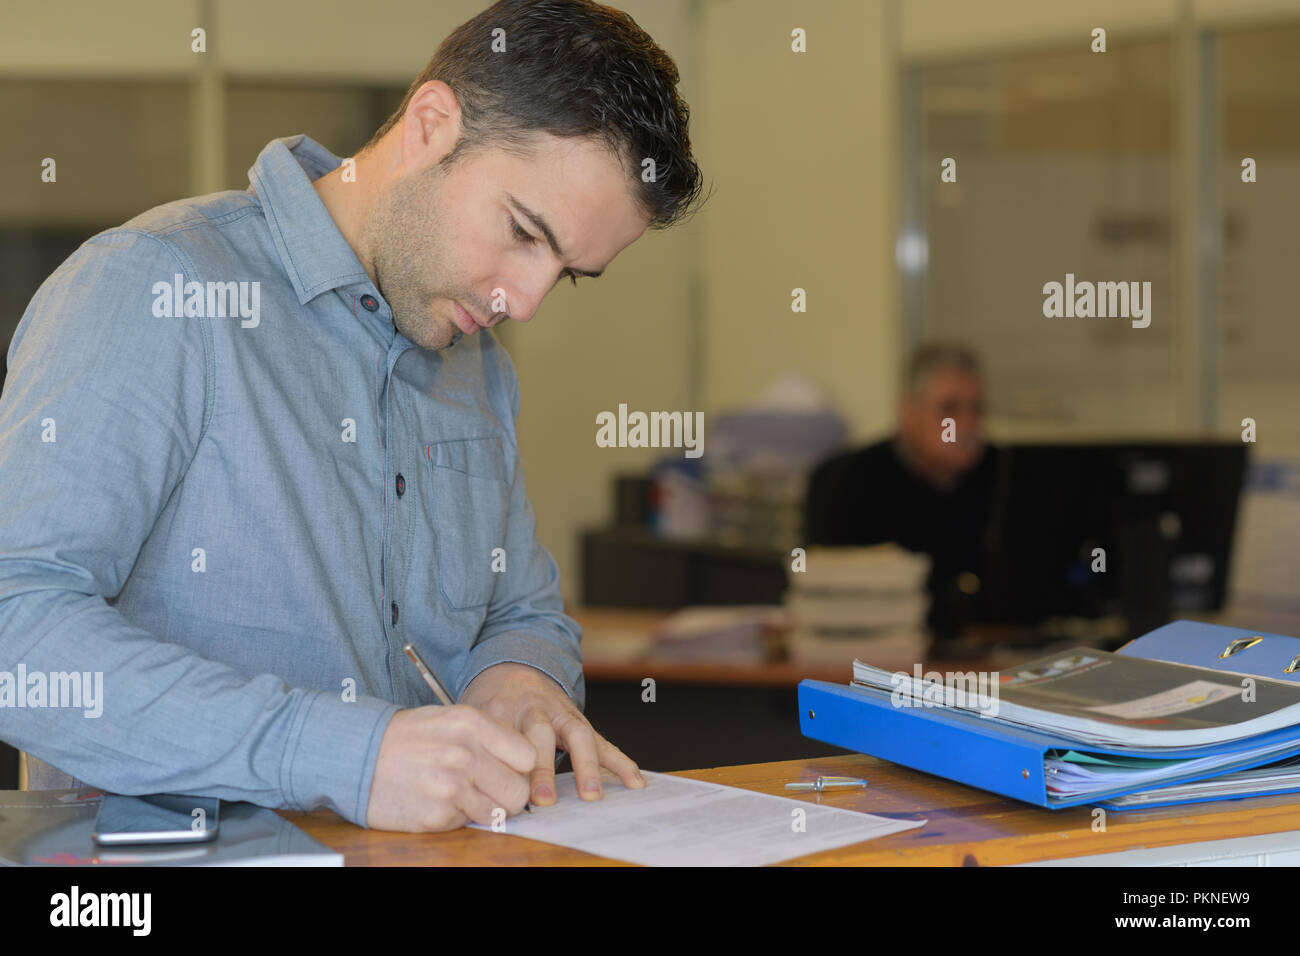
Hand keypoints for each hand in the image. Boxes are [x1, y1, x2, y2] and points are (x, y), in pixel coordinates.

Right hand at [366, 705, 535, 831]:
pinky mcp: (436, 815)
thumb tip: (526, 759)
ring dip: (483, 807)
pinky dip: (457, 816)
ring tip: (460, 793)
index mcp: (473, 725)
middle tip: (488, 789)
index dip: (521, 768)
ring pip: (498, 812)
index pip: (529, 757)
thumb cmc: (408, 737)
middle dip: (508, 794)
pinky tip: (438, 801)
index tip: (509, 770)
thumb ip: (490, 735)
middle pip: (519, 791)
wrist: (357, 755)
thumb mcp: (451, 718)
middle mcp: (465, 754)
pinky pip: (467, 823)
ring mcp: (451, 787)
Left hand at [459, 662, 644, 805]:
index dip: (505, 764)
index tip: (506, 794)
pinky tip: (635, 782)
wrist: (509, 670)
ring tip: (592, 795)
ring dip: (586, 766)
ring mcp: (561, 713)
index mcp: (500, 708)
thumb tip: (480, 796)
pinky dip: (620, 762)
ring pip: (577, 734)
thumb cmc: (489, 706)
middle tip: (544, 800)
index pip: (503, 737)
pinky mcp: (580, 722)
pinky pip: (602, 741)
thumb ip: (478, 747)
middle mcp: (533, 708)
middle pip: (540, 734)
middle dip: (543, 768)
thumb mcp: (472, 718)